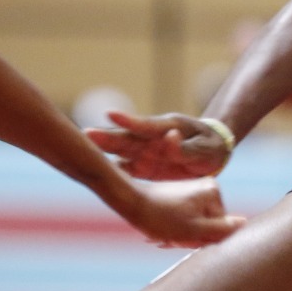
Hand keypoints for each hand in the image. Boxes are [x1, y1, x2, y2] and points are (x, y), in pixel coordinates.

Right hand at [86, 110, 232, 179]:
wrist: (212, 154)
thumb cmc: (209, 146)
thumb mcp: (204, 149)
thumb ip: (185, 148)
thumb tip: (170, 139)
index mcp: (167, 128)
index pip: (146, 125)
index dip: (128, 120)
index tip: (110, 114)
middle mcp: (150, 139)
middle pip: (125, 138)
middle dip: (106, 137)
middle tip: (85, 134)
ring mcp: (144, 153)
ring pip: (120, 153)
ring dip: (102, 152)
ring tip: (80, 152)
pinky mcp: (142, 168)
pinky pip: (124, 171)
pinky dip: (111, 173)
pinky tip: (93, 176)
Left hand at [118, 177, 245, 247]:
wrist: (128, 201)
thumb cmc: (159, 217)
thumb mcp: (193, 229)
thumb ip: (221, 229)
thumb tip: (245, 225)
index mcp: (214, 191)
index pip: (220, 227)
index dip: (202, 239)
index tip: (182, 239)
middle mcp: (207, 186)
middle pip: (208, 224)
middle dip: (191, 236)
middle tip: (171, 239)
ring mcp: (194, 190)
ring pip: (196, 223)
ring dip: (182, 234)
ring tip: (164, 235)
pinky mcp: (181, 195)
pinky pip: (186, 217)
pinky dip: (176, 227)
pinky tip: (162, 230)